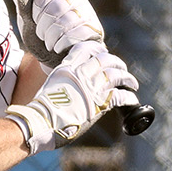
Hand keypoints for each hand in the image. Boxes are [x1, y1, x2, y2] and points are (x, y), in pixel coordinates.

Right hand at [6, 42, 134, 152]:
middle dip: (116, 62)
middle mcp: (80, 74)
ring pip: (116, 75)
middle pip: (105, 59)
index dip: (97, 49)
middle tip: (121, 68)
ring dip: (127, 78)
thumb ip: (62, 83)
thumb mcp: (49, 87)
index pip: (85, 48)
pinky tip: (132, 99)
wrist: (39, 122)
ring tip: (132, 83)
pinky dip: (129, 97)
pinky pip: (121, 96)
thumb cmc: (39, 111)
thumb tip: (68, 89)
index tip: (103, 52)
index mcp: (67, 68)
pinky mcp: (99, 104)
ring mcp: (91, 88)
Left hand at [30, 0, 103, 54]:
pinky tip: (59, 48)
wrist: (54, 62)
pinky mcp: (95, 30)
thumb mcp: (27, 23)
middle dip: (44, 24)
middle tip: (41, 34)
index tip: (34, 19)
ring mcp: (88, 13)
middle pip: (58, 4)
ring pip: (67, 20)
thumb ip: (23, 5)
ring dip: (52, 36)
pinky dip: (62, 43)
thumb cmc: (40, 39)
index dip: (38, 6)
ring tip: (49, 43)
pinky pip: (77, 33)